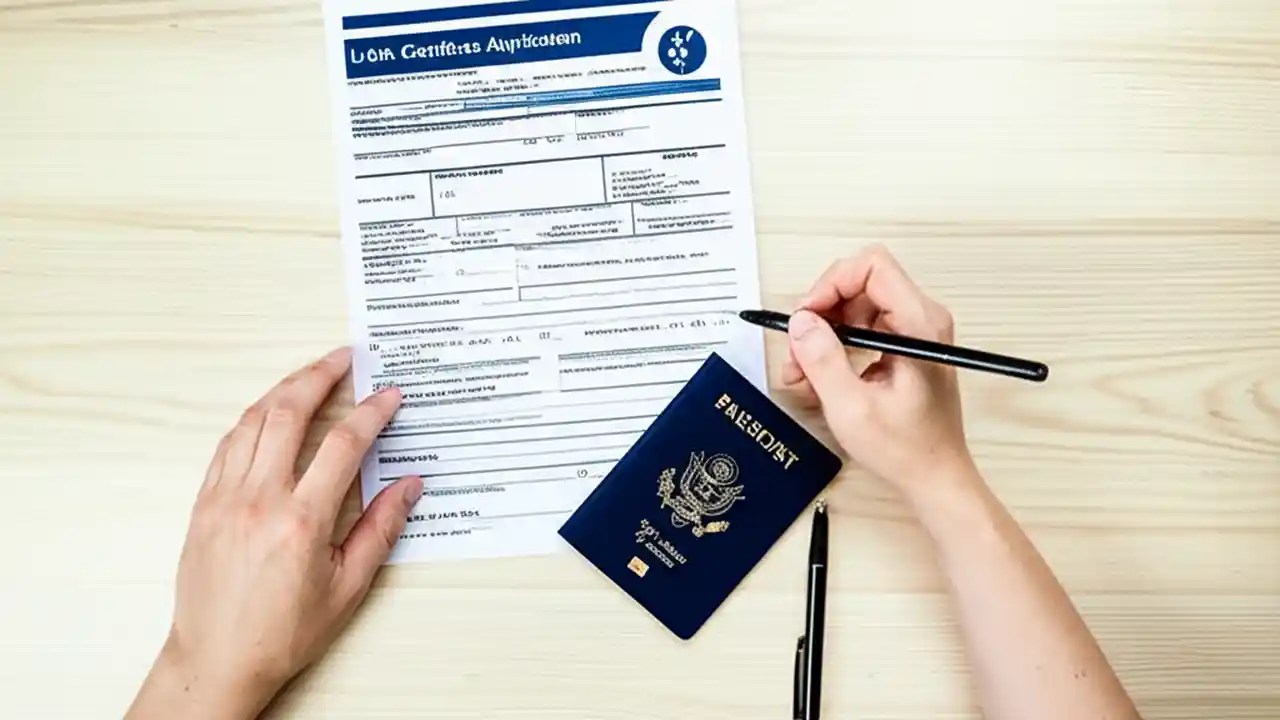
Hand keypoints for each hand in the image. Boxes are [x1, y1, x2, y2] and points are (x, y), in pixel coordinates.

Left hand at [126, 347, 421, 719]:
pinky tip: (269, 412)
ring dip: (284, 389)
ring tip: (310, 375)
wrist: (217, 660)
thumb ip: (381, 530)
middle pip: (289, 413)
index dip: (371, 412)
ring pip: (253, 420)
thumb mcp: (348, 588)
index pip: (343, 444)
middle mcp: (258, 500)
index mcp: (301, 522)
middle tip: (344, 358)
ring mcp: (224, 498)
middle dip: (320, 375)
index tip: (389, 395)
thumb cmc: (282, 633)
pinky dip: (253, 419)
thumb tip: (409, 486)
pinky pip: (228, 444)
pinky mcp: (204, 504)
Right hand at [781, 245, 971, 501]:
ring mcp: (912, 331)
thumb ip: (823, 360)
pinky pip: (860, 328)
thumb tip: (800, 323)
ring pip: (854, 306)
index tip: (807, 317)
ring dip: (822, 334)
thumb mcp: (852, 408)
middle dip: (820, 313)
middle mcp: (921, 320)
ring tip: (802, 372)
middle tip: (798, 350)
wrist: (936, 478)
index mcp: (919, 325)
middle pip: (858, 284)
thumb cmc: (907, 449)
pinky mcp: (902, 346)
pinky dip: (834, 348)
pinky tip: (818, 378)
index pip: (871, 267)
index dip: (831, 284)